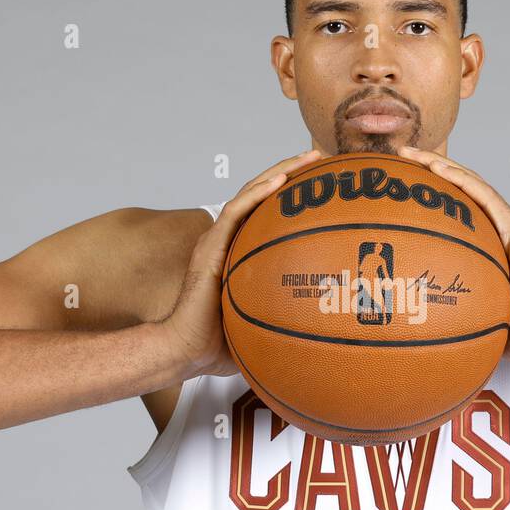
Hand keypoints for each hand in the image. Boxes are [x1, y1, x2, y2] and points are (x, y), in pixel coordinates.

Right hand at [164, 149, 320, 376]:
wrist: (185, 352)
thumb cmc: (218, 345)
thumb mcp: (263, 325)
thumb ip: (287, 319)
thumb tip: (324, 331)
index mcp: (237, 253)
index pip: (266, 215)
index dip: (291, 197)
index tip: (322, 187)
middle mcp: (226, 240)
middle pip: (261, 195)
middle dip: (291, 172)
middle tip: (321, 160)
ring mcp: (216, 240)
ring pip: (250, 193)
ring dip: (280, 171)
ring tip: (308, 157)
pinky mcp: (210, 246)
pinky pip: (235, 211)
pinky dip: (257, 192)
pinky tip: (280, 180)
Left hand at [396, 145, 509, 362]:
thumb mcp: (475, 311)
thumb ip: (452, 309)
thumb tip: (418, 327)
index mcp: (495, 240)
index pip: (461, 205)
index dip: (434, 190)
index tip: (404, 183)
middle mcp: (503, 226)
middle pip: (463, 186)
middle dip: (430, 168)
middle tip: (400, 158)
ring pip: (471, 183)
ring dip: (440, 165)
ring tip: (411, 155)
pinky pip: (483, 195)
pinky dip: (459, 179)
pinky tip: (437, 168)